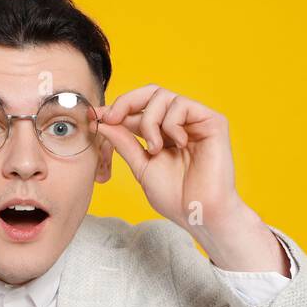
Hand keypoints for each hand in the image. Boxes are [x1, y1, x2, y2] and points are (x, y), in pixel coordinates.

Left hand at [97, 84, 284, 271]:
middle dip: (126, 102)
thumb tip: (102, 122)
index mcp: (162, 133)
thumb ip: (124, 143)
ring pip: (162, 96)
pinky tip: (176, 143)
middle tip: (113, 118)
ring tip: (154, 148)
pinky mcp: (212, 121)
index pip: (138, 109)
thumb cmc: (175, 196)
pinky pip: (182, 104)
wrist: (199, 213)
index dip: (116, 109)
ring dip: (150, 121)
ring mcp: (196, 120)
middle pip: (150, 92)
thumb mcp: (141, 166)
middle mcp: (180, 123)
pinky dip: (171, 122)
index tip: (94, 116)